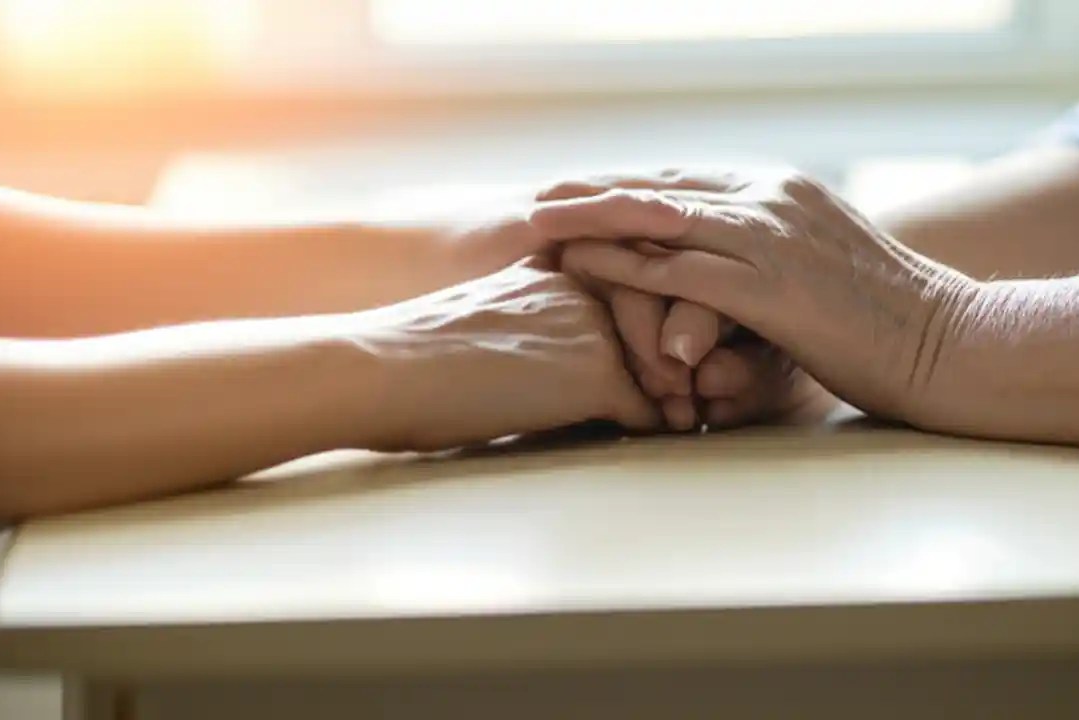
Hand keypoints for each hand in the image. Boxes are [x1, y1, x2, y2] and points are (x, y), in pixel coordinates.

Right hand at [352, 260, 659, 450]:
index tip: (676, 350)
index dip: (659, 318)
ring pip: (667, 360)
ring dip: (679, 392)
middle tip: (693, 388)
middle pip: (666, 313)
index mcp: (560, 263)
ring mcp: (596, 327)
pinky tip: (658, 434)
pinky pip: (646, 408)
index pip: (637, 281)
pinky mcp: (596, 375)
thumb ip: (547, 319)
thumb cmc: (423, 353)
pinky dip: (656, 426)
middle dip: (684, 352)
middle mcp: (585, 284)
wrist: (385, 369)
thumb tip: (580, 352)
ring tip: (686, 412)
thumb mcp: (497, 311)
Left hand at [533, 167, 978, 420]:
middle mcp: (771, 200)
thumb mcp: (826, 259)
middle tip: (540, 194)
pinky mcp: (767, 287)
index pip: (687, 177)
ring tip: (537, 221)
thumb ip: (776, 245)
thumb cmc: (887, 315)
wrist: (946, 341)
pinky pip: (676, 271)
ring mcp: (769, 239)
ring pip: (658, 218)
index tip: (581, 186)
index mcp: (784, 189)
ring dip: (592, 219)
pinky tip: (579, 266)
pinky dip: (622, 266)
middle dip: (595, 190)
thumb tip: (737, 253)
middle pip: (661, 186)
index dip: (628, 181)